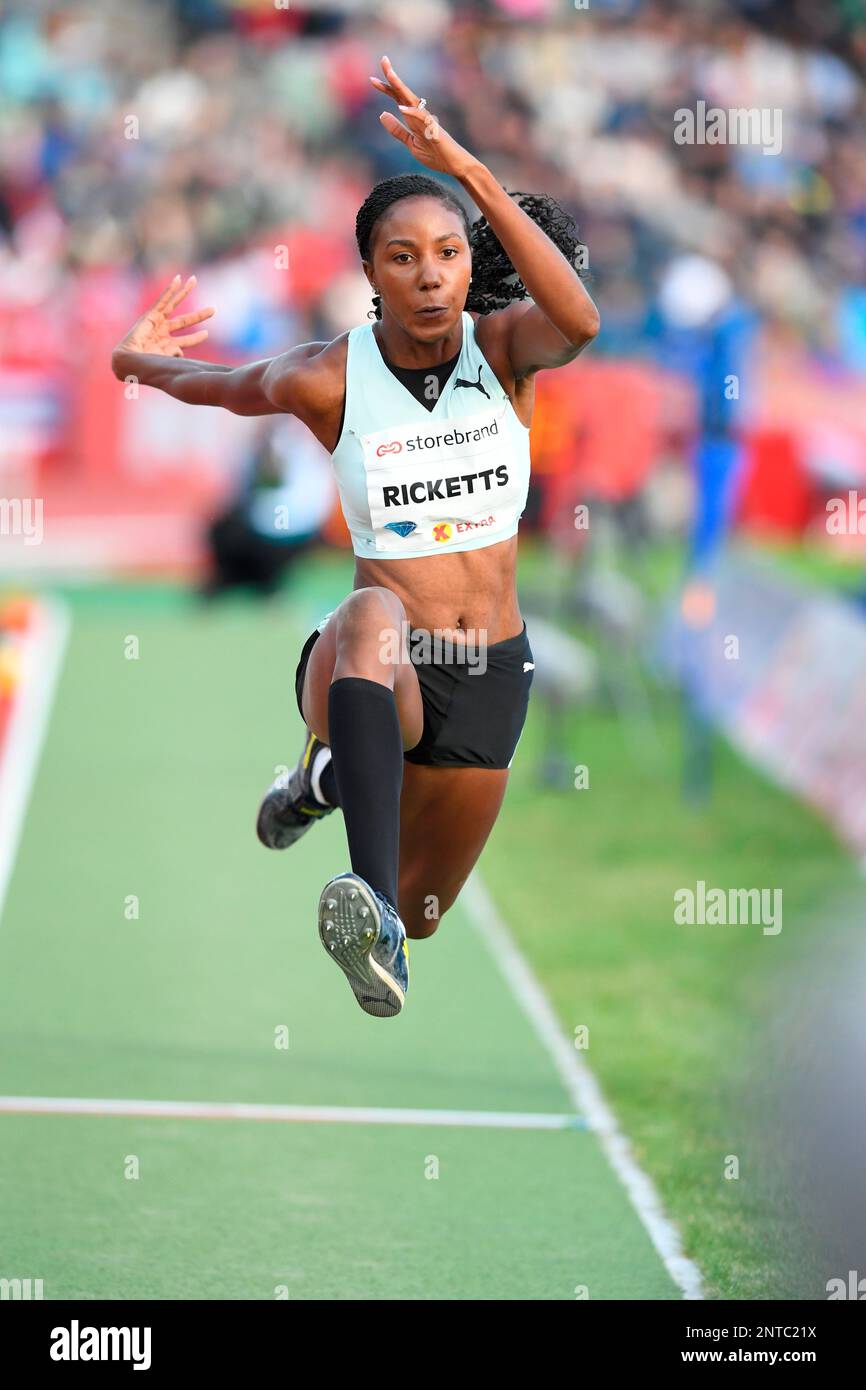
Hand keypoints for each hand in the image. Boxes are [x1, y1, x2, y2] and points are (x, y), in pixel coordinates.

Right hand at [114, 275, 214, 359]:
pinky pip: (163, 299)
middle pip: (185, 321)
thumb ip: (174, 356)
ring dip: (184, 292)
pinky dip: (170, 289)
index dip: (196, 337)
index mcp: (168, 345)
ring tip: (194, 280)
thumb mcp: (164, 361)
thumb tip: (181, 352)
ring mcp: (158, 322)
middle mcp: (164, 332)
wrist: (131, 360)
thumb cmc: (145, 365)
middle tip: (213, 310)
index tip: (207, 333)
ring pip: (174, 304)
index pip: (186, 340)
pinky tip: (178, 279)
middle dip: (199, 315)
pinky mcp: (151, 315)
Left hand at [370, 55, 477, 179]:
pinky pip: (423, 119)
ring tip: (390, 75)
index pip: (398, 98)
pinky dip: (412, 113)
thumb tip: (382, 114)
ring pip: (413, 100)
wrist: (455, 165)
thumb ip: (398, 130)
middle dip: (393, 77)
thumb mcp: (411, 143)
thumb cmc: (436, 154)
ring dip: (401, 88)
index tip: (372, 79)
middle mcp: (420, 115)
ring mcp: (428, 122)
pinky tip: (401, 107)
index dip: (386, 88)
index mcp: (413, 118)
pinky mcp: (435, 131)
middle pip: (404, 93)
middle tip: (383, 59)